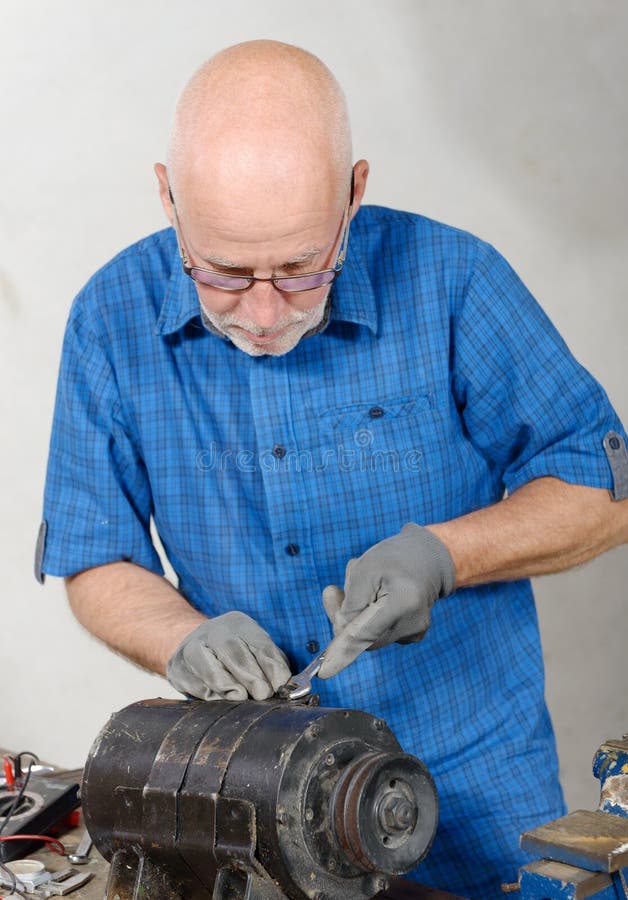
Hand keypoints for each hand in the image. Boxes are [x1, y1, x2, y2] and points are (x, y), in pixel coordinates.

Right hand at [166, 611, 290, 700]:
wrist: (196, 649)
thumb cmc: (236, 655)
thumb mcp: (257, 653)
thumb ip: (273, 667)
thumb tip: (289, 687)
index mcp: (238, 624)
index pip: (258, 642)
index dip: (271, 665)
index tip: (280, 685)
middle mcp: (212, 631)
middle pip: (230, 648)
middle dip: (249, 673)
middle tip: (262, 694)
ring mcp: (190, 648)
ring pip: (205, 662)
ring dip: (225, 683)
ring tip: (239, 697)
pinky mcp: (176, 668)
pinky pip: (191, 682)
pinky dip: (206, 693)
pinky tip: (219, 699)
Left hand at [319, 524, 455, 678]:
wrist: (425, 557)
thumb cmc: (392, 559)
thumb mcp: (363, 570)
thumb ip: (350, 605)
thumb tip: (340, 634)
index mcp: (404, 601)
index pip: (365, 632)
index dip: (342, 649)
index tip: (324, 672)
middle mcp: (414, 622)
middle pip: (364, 636)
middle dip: (344, 618)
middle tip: (332, 592)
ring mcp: (415, 631)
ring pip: (369, 636)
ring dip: (356, 615)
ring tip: (363, 587)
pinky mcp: (413, 635)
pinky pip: (379, 634)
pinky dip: (370, 619)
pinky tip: (378, 598)